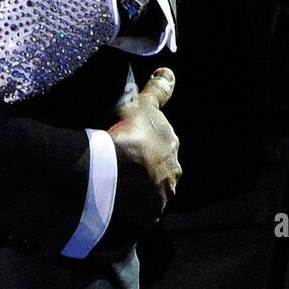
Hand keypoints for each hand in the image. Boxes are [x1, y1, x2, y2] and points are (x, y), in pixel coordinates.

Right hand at [108, 68, 180, 239]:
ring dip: (138, 191)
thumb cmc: (130, 133)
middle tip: (121, 165)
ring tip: (116, 187)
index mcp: (171, 148)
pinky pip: (140, 214)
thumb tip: (169, 71)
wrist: (117, 171)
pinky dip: (131, 210)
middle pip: (159, 171)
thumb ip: (158, 90)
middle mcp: (172, 174)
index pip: (163, 146)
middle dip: (145, 169)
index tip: (131, 143)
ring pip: (151, 193)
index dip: (146, 144)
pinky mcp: (148, 216)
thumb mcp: (143, 104)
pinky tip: (116, 205)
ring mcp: (161, 197)